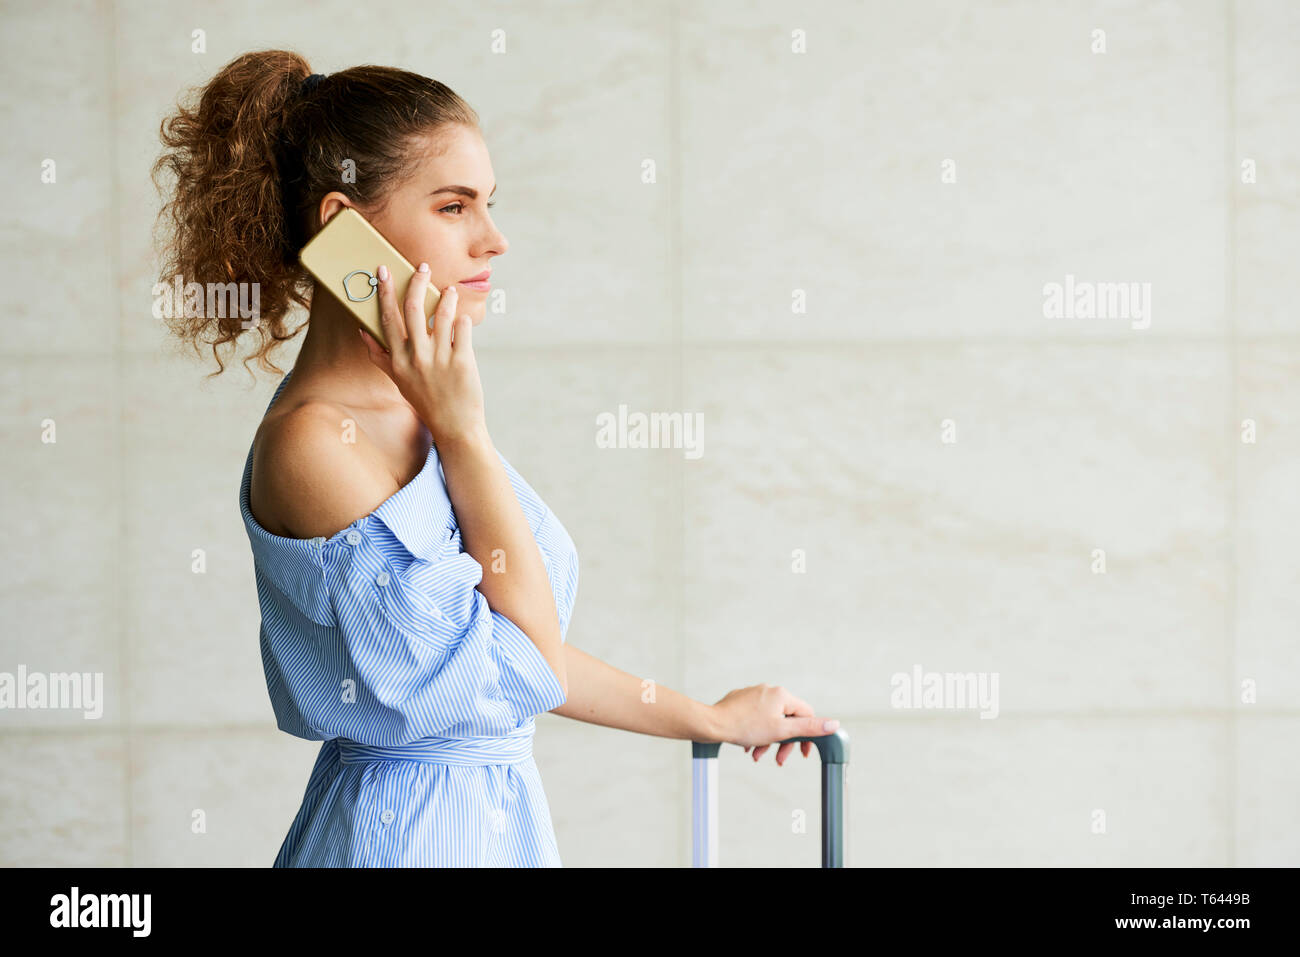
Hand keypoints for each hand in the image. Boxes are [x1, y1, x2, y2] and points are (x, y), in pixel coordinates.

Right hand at [359, 262, 486, 446]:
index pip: (387, 318)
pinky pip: (462, 328)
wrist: (454, 425)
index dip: (385, 292)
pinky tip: (462, 317)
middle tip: (422, 267)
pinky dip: (462, 318)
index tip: (384, 271)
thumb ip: (380, 356)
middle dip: (416, 282)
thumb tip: (362, 332)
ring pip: (441, 314)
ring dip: (446, 297)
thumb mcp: (398, 380)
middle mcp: (416, 358)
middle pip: (412, 309)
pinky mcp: (463, 361)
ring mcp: (440, 359)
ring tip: (449, 290)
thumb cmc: (425, 400)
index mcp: (398, 360)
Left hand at [711, 683, 839, 765]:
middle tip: (778, 760)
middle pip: (786, 719)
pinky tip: (747, 747)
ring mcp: (754, 694)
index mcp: (782, 695)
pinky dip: (755, 734)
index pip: (806, 714)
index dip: (808, 735)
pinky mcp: (741, 701)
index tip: (804, 753)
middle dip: (783, 742)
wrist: (712, 724)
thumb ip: (809, 728)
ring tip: (755, 755)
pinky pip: (755, 718)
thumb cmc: (746, 727)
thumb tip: (835, 724)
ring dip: (767, 741)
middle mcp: (769, 690)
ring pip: (769, 721)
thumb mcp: (782, 731)